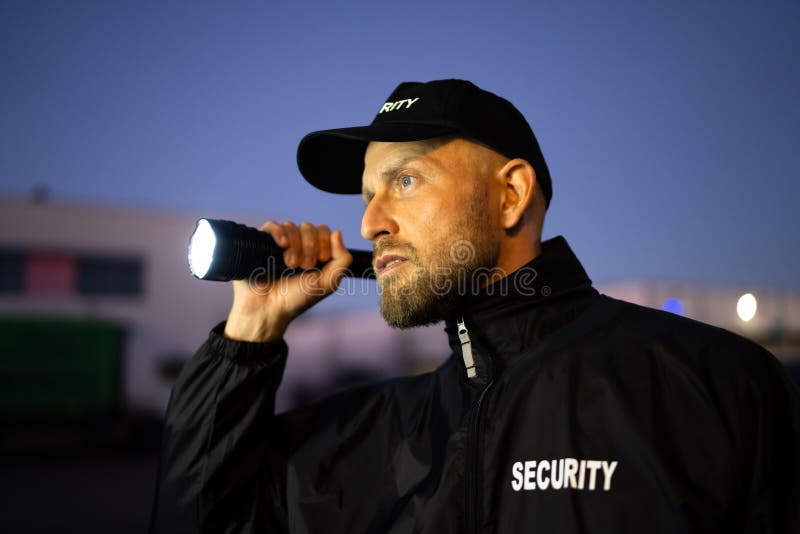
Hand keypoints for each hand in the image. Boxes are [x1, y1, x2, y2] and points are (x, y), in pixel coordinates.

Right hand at [223, 221, 352, 341]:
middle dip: (309, 246)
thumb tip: (337, 232)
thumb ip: (342, 259)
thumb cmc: (298, 298)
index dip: (324, 241)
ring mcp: (279, 242)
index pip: (323, 230)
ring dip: (295, 246)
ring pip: (292, 226)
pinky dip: (279, 232)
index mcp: (314, 251)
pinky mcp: (262, 242)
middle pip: (309, 228)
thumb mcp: (328, 282)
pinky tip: (282, 245)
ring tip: (290, 265)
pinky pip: (272, 225)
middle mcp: (298, 244)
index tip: (321, 260)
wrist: (268, 308)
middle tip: (304, 266)